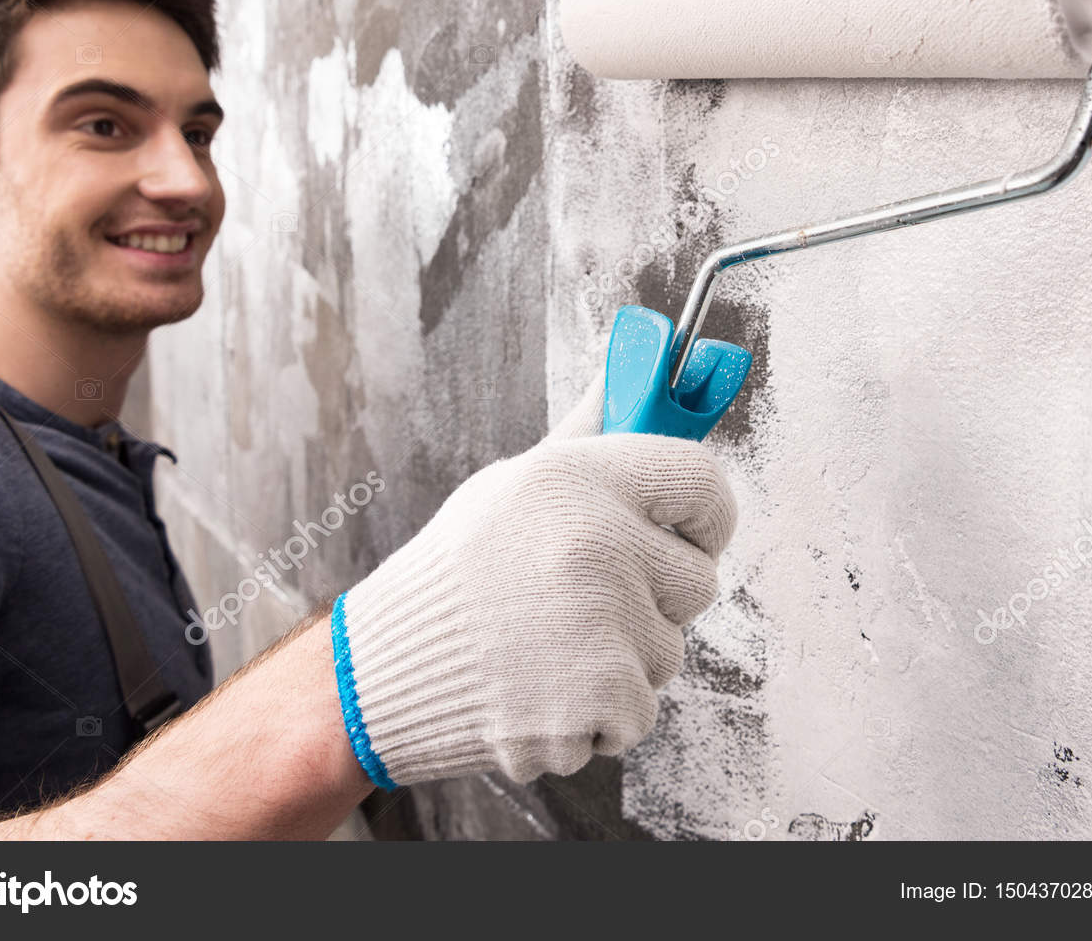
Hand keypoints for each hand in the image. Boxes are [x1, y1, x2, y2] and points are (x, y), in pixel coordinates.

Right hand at [329, 370, 737, 785]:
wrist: (383, 670)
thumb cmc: (456, 576)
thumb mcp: (513, 486)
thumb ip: (587, 437)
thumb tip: (627, 374)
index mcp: (578, 480)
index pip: (703, 481)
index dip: (709, 514)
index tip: (692, 534)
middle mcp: (598, 544)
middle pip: (700, 579)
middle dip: (657, 599)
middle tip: (585, 602)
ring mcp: (603, 626)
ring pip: (669, 651)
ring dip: (623, 661)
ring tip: (548, 648)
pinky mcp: (601, 699)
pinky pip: (642, 711)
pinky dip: (600, 717)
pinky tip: (542, 693)